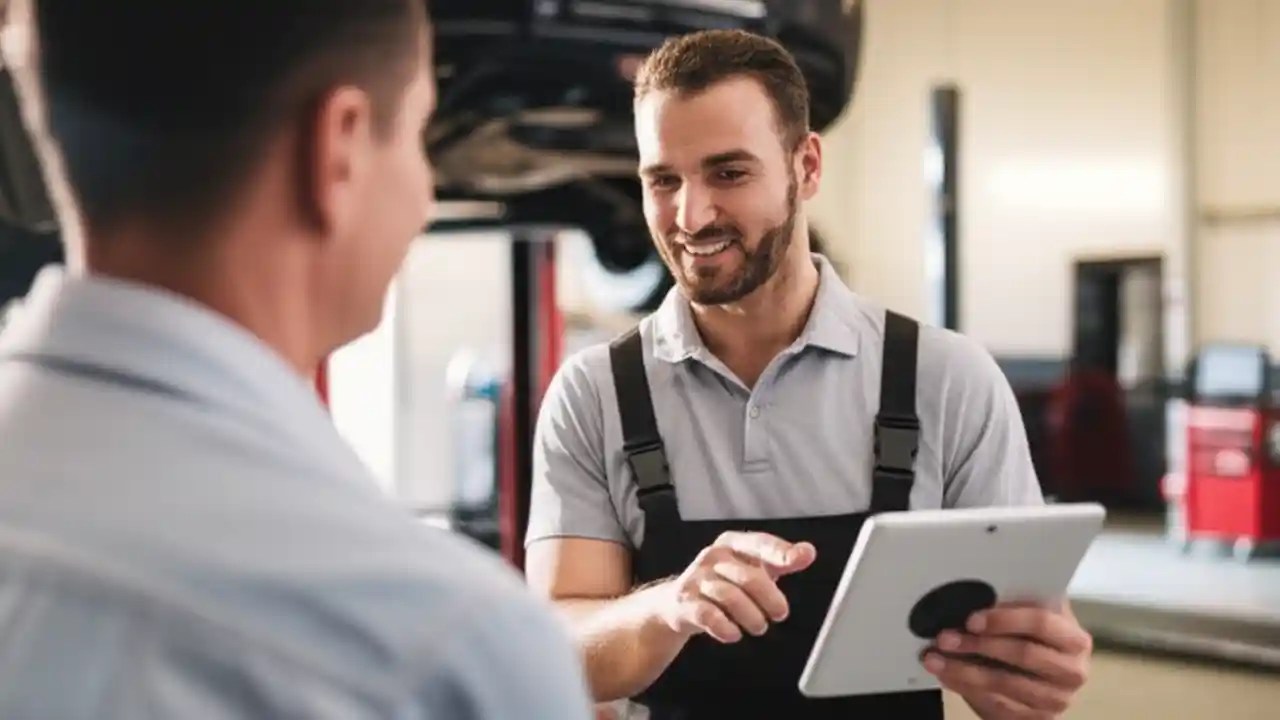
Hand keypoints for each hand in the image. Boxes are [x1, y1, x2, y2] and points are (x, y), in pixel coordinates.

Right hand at [657, 531, 815, 643]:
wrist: (678, 603)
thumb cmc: (724, 582)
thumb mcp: (752, 567)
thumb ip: (781, 560)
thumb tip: (808, 552)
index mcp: (732, 543)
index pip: (759, 543)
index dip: (780, 552)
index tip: (799, 559)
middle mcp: (713, 557)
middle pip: (749, 577)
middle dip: (770, 600)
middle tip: (779, 614)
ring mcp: (697, 579)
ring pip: (730, 598)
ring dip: (751, 617)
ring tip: (758, 626)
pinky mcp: (685, 603)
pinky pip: (708, 616)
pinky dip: (725, 628)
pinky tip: (733, 634)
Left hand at [921, 603, 1091, 718]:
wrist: (1046, 672)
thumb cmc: (1032, 635)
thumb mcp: (1031, 614)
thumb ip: (1014, 603)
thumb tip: (972, 592)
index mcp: (1074, 638)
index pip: (1041, 623)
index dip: (1004, 620)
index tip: (971, 619)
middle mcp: (1072, 672)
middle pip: (1023, 655)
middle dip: (978, 645)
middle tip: (944, 638)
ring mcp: (1056, 700)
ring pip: (1005, 685)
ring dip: (963, 671)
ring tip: (934, 659)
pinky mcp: (1036, 719)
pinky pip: (998, 706)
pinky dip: (966, 689)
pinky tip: (947, 675)